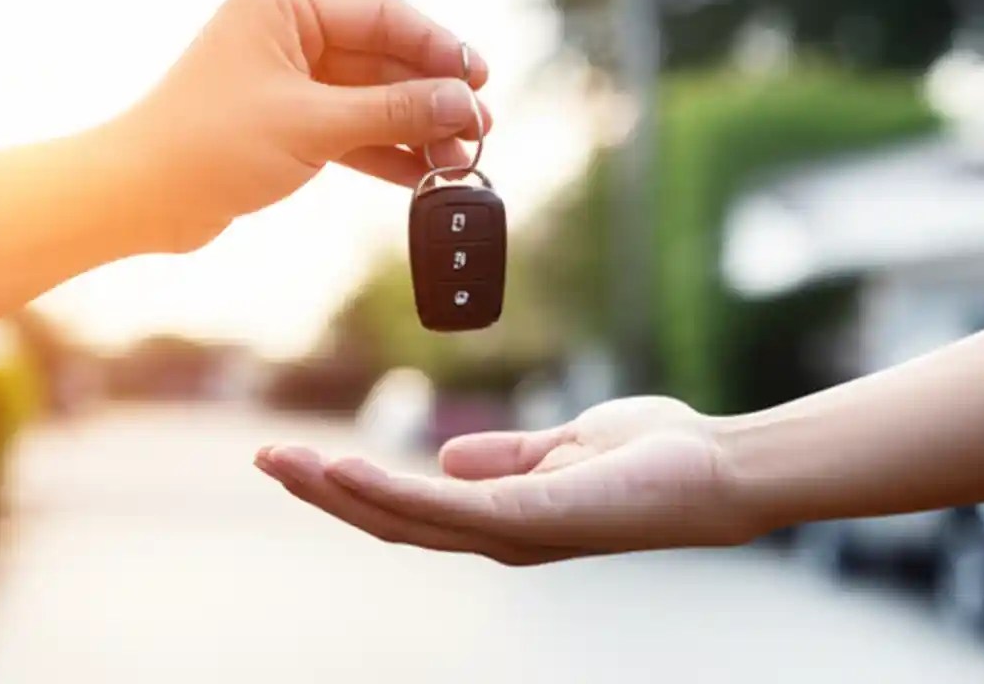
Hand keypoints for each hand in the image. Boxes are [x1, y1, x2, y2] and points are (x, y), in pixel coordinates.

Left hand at [99, 0, 491, 251]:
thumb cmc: (207, 144)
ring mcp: (289, 80)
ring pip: (371, 99)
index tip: (479, 78)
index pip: (383, 14)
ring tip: (461, 157)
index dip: (438, 48)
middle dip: (432, 96)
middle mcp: (288, 33)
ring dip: (415, 129)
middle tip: (480, 127)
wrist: (143, 198)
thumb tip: (462, 103)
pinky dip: (385, 152)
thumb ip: (393, 113)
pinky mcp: (287, 124)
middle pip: (383, 58)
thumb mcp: (313, 125)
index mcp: (285, 3)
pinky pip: (351, 130)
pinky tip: (423, 173)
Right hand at [255, 397, 761, 565]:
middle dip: (323, 494)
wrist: (718, 469)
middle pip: (390, 522)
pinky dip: (388, 489)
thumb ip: (505, 455)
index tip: (302, 457)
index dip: (351, 489)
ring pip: (402, 520)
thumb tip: (448, 456)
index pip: (408, 510)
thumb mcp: (560, 447)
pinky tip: (342, 467)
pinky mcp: (529, 517)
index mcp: (499, 516)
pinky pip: (444, 507)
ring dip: (336, 492)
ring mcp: (510, 532)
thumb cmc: (653, 458)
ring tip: (282, 461)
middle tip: (265, 460)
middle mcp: (496, 535)